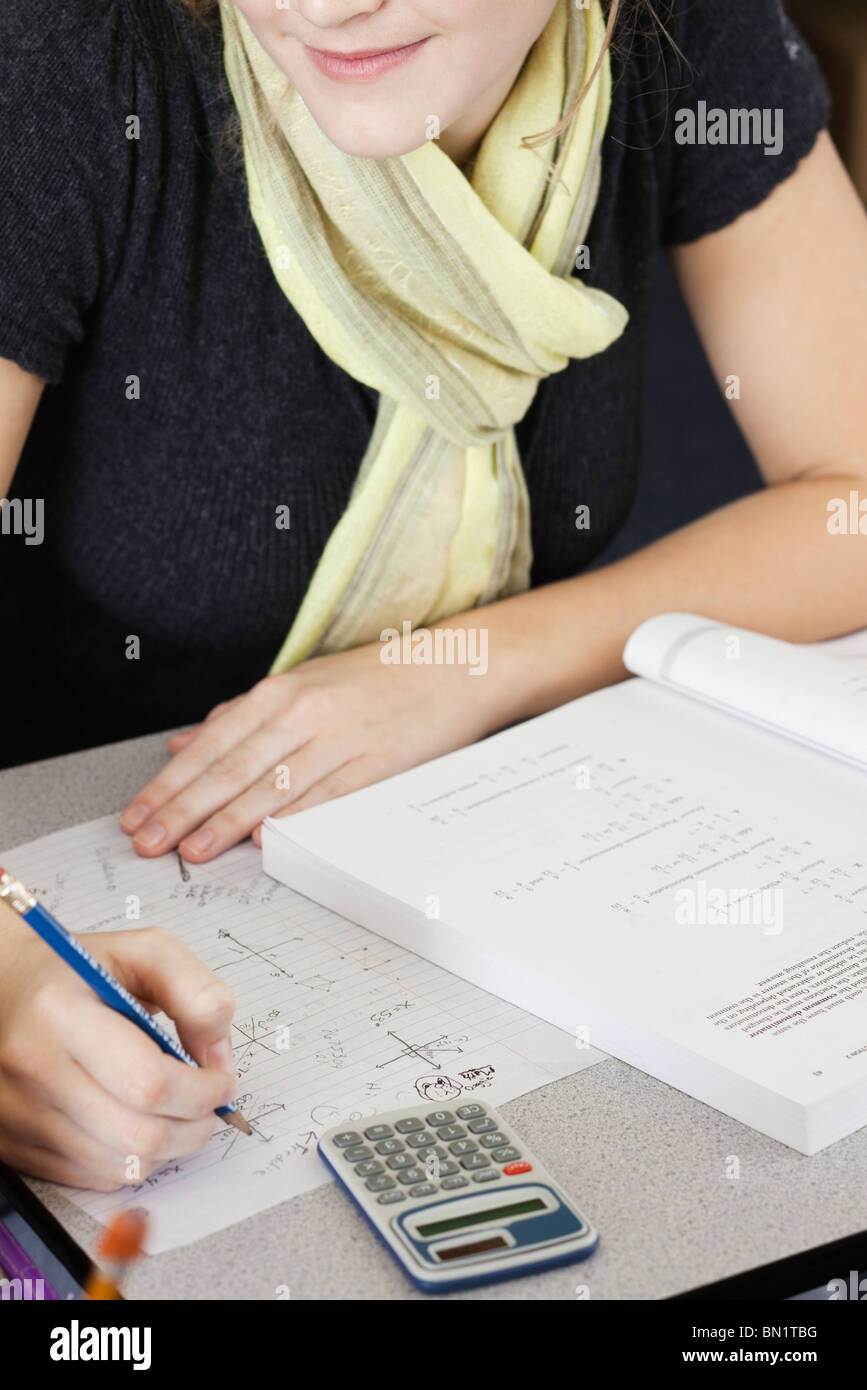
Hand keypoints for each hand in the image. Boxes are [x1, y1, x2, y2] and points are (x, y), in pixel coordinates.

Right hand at [0, 909, 236, 1190]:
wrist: (4, 987)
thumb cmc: (77, 970)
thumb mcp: (146, 951)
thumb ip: (197, 994)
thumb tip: (218, 1060)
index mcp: (59, 1012)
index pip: (148, 1082)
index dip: (201, 1090)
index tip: (221, 1081)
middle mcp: (30, 1068)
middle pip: (138, 1135)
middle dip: (194, 1126)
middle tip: (209, 1104)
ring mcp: (16, 1114)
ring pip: (120, 1165)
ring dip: (168, 1146)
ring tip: (177, 1110)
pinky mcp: (13, 1145)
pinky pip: (93, 1176)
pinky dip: (130, 1158)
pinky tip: (135, 1120)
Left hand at [120, 635, 499, 861]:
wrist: (454, 668)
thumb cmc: (376, 679)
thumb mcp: (303, 684)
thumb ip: (241, 716)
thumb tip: (182, 742)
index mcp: (280, 692)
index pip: (211, 745)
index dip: (170, 783)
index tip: (138, 815)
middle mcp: (304, 712)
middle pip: (232, 769)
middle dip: (184, 810)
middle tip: (150, 843)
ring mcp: (341, 737)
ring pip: (271, 786)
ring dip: (226, 822)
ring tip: (193, 850)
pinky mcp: (378, 762)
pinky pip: (326, 796)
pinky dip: (293, 818)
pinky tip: (263, 838)